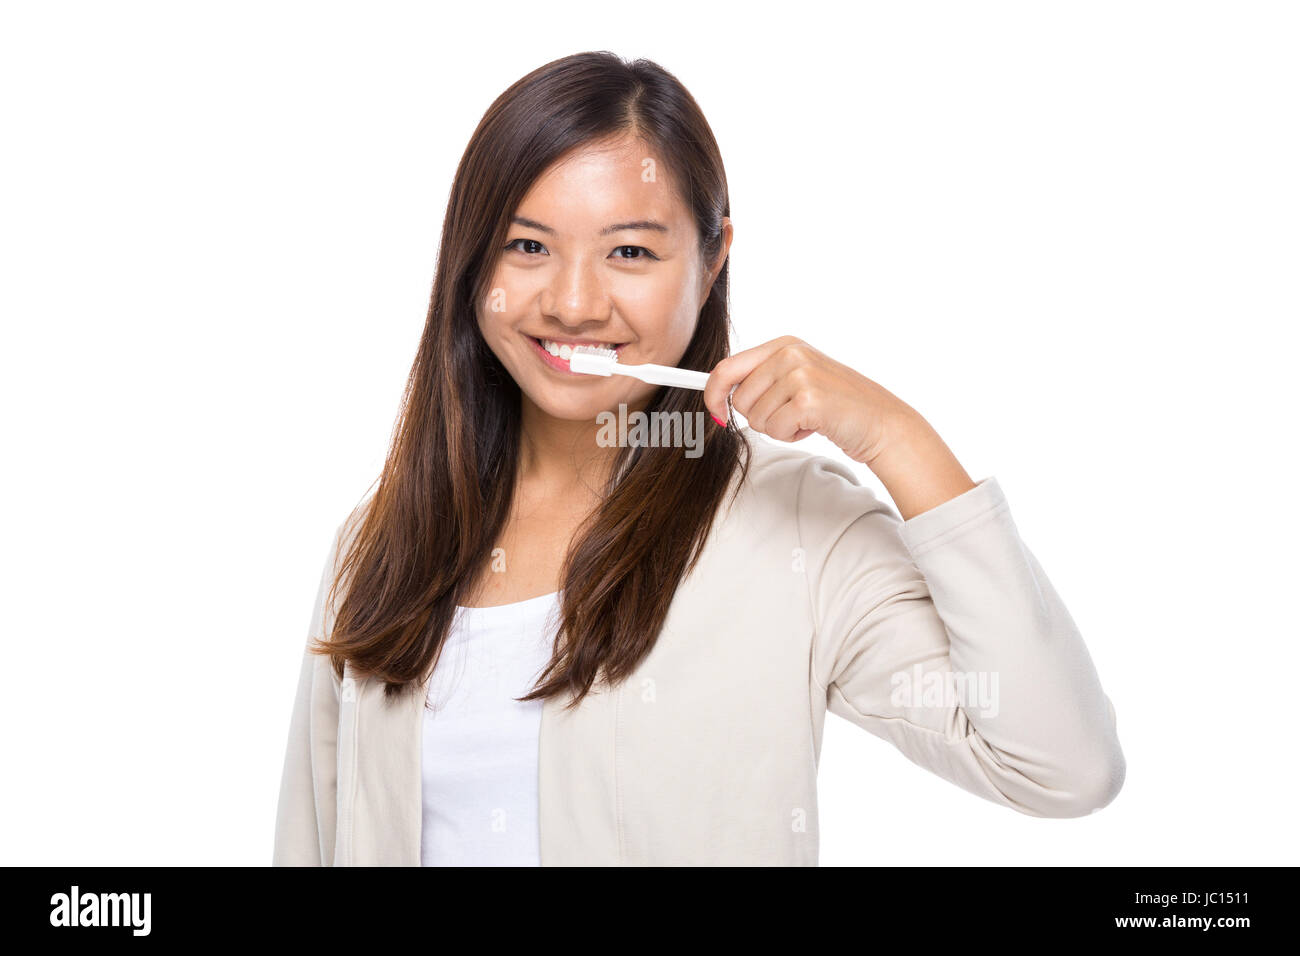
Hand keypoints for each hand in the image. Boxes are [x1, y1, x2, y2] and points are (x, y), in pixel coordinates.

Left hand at [703, 336, 976, 518]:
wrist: (881, 422)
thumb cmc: (838, 406)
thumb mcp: (799, 379)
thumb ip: (764, 378)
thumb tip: (718, 392)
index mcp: (784, 344)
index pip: (727, 367)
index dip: (713, 393)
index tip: (714, 412)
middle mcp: (790, 352)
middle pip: (738, 399)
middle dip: (759, 417)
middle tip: (791, 416)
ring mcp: (799, 373)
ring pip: (754, 418)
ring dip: (779, 428)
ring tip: (807, 419)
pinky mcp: (808, 398)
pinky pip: (773, 429)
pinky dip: (790, 436)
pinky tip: (814, 426)